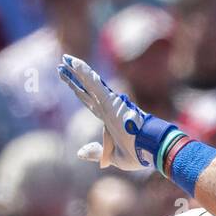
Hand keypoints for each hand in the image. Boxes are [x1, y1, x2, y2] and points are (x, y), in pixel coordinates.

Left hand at [57, 54, 176, 170]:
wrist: (153, 150)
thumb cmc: (139, 153)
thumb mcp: (111, 156)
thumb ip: (96, 152)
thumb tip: (80, 153)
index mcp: (109, 118)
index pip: (89, 100)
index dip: (78, 89)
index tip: (68, 81)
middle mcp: (108, 107)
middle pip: (86, 89)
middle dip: (73, 77)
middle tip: (62, 65)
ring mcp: (109, 103)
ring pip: (89, 82)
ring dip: (76, 70)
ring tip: (64, 59)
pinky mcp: (110, 102)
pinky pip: (94, 84)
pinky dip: (84, 73)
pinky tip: (74, 64)